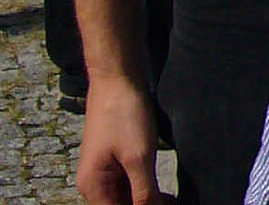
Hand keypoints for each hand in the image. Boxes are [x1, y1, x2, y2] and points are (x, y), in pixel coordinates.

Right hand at [75, 74, 166, 204]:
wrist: (118, 76)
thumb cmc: (124, 113)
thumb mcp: (138, 157)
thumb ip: (144, 193)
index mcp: (93, 187)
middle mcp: (93, 182)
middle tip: (174, 203)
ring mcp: (102, 169)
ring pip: (125, 197)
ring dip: (147, 200)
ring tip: (173, 200)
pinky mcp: (112, 157)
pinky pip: (127, 182)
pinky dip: (144, 187)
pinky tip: (163, 190)